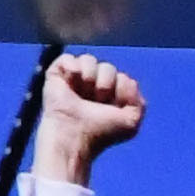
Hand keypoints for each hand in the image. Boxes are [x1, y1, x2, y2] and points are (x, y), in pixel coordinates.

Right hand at [34, 49, 142, 182]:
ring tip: (81, 93)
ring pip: (89, 60)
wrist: (74, 137)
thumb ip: (138, 100)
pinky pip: (68, 58)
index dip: (120, 90)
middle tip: (95, 102)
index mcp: (109, 95)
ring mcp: (73, 79)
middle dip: (106, 84)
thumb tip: (124, 79)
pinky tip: (71, 82)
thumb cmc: (100, 133)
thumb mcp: (131, 121)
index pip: (122, 78)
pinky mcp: (56, 75)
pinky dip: (72, 67)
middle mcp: (91, 85)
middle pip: (108, 67)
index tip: (111, 108)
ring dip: (89, 76)